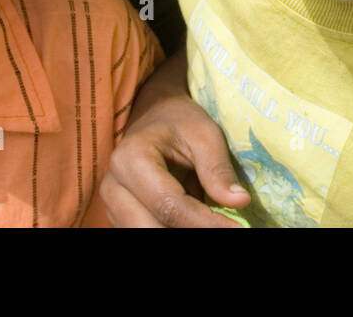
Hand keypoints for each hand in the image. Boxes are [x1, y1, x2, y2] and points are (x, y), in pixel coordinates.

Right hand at [101, 91, 250, 226]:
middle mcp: (113, 186)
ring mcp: (112, 205)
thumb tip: (239, 202)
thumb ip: (218, 169)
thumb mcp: (204, 135)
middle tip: (227, 228)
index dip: (206, 223)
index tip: (239, 228)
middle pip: (150, 228)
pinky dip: (170, 230)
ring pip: (143, 235)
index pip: (169, 205)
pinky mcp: (119, 217)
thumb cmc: (180, 122)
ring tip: (209, 221)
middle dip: (191, 232)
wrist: (154, 116)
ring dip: (180, 233)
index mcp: (131, 159)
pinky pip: (143, 233)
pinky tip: (194, 222)